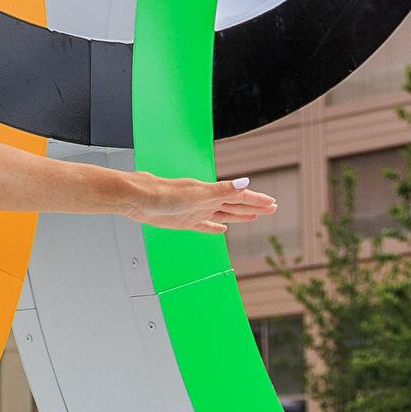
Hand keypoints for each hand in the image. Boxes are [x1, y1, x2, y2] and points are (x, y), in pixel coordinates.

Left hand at [125, 175, 278, 235]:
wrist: (138, 199)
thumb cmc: (163, 194)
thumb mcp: (197, 194)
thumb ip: (221, 190)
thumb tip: (245, 182)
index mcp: (211, 193)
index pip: (240, 196)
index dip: (256, 200)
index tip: (272, 203)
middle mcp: (206, 201)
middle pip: (235, 205)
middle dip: (253, 207)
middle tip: (271, 208)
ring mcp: (196, 211)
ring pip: (224, 214)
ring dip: (239, 216)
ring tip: (254, 216)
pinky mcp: (184, 221)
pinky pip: (205, 225)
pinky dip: (215, 227)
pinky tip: (222, 229)